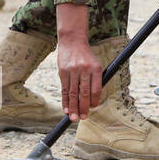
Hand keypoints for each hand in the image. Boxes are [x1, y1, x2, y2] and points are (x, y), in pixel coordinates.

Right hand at [56, 3, 102, 120]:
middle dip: (83, 107)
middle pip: (84, 92)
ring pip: (72, 93)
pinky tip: (66, 109)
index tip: (93, 108)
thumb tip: (94, 98)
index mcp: (96, 68)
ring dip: (73, 107)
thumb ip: (95, 79)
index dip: (94, 100)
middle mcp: (84, 70)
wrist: (73, 41)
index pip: (96, 88)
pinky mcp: (62, 72)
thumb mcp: (95, 64)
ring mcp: (72, 71)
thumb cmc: (86, 56)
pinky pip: (64, 89)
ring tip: (74, 118)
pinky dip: (65, 101)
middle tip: (83, 118)